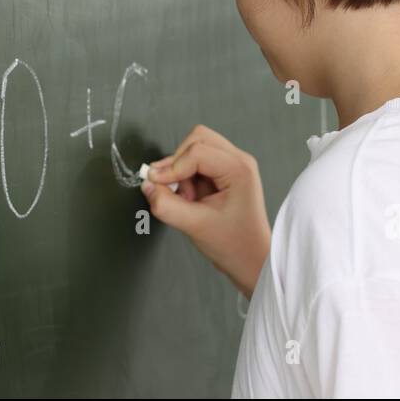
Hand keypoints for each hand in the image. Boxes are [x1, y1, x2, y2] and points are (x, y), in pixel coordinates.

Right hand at [140, 125, 271, 298]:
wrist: (251, 260)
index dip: (172, 167)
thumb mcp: (195, 226)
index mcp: (239, 169)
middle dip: (178, 163)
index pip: (197, 151)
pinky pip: (197, 162)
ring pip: (196, 148)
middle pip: (197, 140)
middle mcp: (239, 160)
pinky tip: (191, 198)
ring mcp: (233, 165)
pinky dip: (186, 175)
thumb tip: (148, 185)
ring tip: (187, 198)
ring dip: (182, 169)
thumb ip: (166, 205)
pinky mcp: (225, 172)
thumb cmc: (234, 245)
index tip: (155, 183)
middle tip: (174, 190)